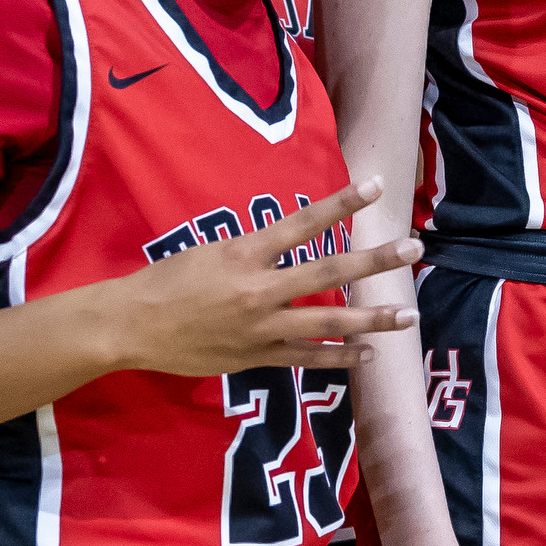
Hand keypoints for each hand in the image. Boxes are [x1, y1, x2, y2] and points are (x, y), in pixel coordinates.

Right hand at [118, 180, 420, 376]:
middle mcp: (260, 289)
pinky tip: (366, 354)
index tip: (376, 187)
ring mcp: (261, 327)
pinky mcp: (257, 357)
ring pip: (328, 320)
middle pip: (329, 270)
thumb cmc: (163, 282)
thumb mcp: (207, 251)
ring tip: (407, 314)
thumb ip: (250, 251)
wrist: (131, 326)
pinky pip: (307, 358)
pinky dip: (338, 357)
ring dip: (372, 317)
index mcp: (245, 253)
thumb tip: (285, 247)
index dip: (342, 203)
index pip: (304, 222)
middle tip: (413, 249)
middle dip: (375, 260)